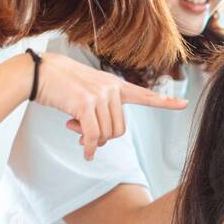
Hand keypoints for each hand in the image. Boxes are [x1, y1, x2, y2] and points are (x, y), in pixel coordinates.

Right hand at [35, 51, 187, 161]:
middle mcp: (112, 89)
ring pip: (107, 133)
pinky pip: (94, 136)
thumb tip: (100, 138)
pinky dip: (90, 147)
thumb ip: (100, 110)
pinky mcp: (86, 104)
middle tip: (85, 134)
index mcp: (115, 85)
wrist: (39, 72)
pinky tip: (85, 151)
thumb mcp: (88, 93)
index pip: (145, 94)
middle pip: (120, 129)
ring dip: (93, 140)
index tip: (184, 103)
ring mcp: (100, 96)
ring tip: (75, 128)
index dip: (165, 102)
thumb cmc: (62, 85)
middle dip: (104, 137)